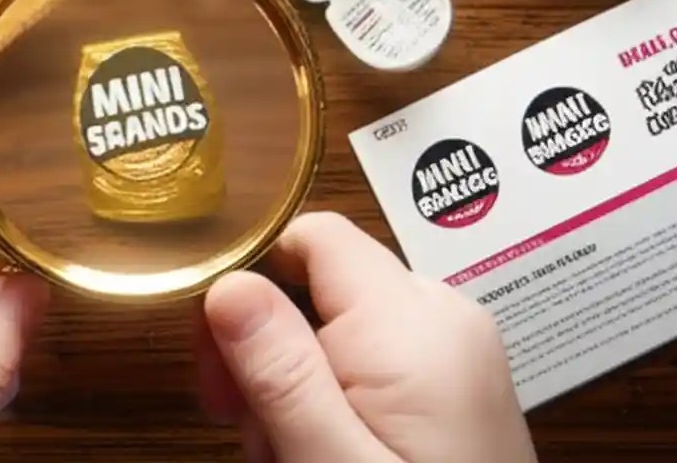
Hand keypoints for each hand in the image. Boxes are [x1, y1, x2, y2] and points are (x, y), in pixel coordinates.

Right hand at [195, 212, 535, 462]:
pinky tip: (326, 451)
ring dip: (295, 381)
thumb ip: (279, 371)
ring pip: (338, 325)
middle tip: (243, 426)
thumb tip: (227, 281)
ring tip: (293, 456)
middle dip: (266, 347)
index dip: (249, 282)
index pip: (312, 236)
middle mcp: (444, 315)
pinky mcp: (457, 379)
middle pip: (319, 282)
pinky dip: (334, 395)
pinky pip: (373, 356)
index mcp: (413, 322)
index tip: (218, 362)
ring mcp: (457, 347)